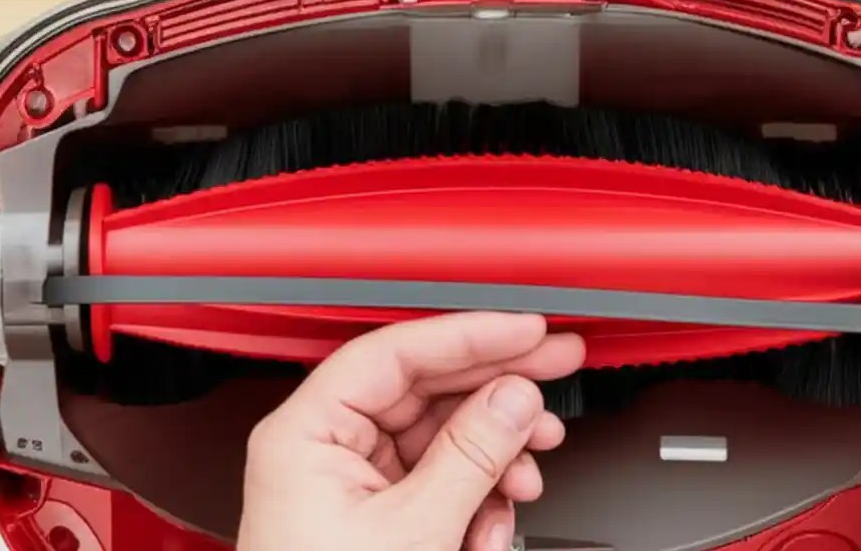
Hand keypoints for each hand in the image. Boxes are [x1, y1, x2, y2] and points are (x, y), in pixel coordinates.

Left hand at [237, 312, 585, 550]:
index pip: (395, 353)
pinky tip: (498, 512)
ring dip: (493, 451)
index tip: (527, 331)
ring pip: (438, 436)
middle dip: (494, 388)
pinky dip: (476, 493)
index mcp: (305, 434)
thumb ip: (470, 455)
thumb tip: (514, 396)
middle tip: (555, 365)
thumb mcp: (414, 531)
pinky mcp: (373, 512)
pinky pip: (436, 478)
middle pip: (423, 389)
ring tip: (528, 469)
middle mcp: (323, 447)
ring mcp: (350, 480)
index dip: (469, 335)